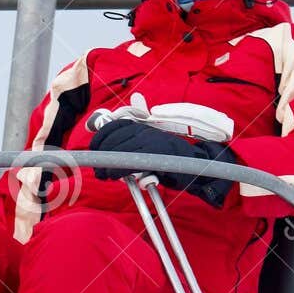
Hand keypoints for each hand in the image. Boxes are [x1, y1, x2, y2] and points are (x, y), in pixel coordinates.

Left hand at [87, 119, 239, 207]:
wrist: (199, 166)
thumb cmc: (173, 158)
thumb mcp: (153, 143)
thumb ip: (136, 136)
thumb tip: (127, 117)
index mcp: (144, 127)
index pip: (115, 126)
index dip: (101, 138)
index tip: (95, 150)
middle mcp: (147, 131)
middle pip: (114, 138)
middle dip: (101, 153)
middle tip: (98, 169)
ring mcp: (152, 142)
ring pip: (120, 149)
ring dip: (107, 164)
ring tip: (103, 174)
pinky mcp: (157, 155)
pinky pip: (131, 160)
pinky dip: (118, 168)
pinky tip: (113, 175)